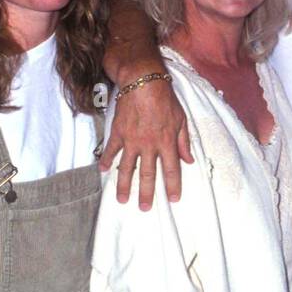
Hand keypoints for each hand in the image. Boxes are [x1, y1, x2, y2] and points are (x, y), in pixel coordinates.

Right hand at [100, 75, 189, 209]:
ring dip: (125, 185)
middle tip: (145, 208)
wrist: (143, 83)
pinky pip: (111, 150)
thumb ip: (183, 142)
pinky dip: (106, 161)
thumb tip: (188, 160)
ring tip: (123, 199)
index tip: (173, 199)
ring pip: (127, 168)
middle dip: (147, 194)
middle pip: (148, 175)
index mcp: (167, 143)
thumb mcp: (181, 120)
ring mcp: (132, 141)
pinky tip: (103, 171)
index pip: (172, 170)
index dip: (173, 186)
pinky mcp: (118, 133)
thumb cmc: (165, 100)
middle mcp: (149, 145)